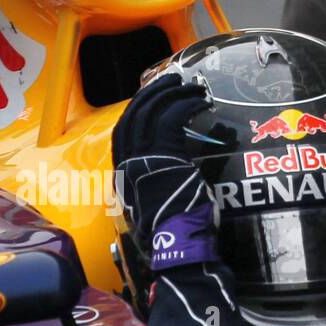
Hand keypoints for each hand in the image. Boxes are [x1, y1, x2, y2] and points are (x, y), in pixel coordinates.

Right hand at [111, 74, 218, 271]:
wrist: (177, 246)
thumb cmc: (174, 230)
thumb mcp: (157, 201)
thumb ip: (158, 180)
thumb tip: (172, 167)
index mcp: (123, 170)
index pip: (125, 128)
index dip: (140, 107)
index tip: (155, 95)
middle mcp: (127, 160)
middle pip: (135, 112)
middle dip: (156, 91)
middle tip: (176, 79)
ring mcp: (143, 156)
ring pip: (153, 110)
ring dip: (174, 93)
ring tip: (194, 87)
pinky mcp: (164, 155)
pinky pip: (173, 119)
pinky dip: (187, 105)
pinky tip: (202, 102)